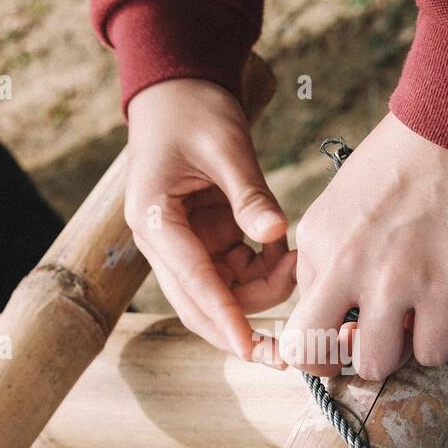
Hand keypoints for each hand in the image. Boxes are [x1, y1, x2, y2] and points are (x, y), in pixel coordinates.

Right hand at [124, 78, 292, 362]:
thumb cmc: (194, 110)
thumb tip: (275, 233)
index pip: (191, 280)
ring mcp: (185, 246)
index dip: (222, 316)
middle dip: (239, 334)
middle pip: (199, 307)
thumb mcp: (227, 146)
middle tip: (283, 356)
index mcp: (154, 220)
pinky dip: (265, 270)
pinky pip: (237, 275)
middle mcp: (163, 242)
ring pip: (224, 296)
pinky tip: (283, 248)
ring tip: (294, 258)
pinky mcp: (206, 243)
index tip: (249, 346)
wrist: (181, 90)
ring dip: (263, 291)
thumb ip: (249, 194)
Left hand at [285, 112, 447, 379]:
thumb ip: (332, 252)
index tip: (346, 325)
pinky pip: (432, 353)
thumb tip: (340, 308)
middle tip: (364, 348)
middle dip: (337, 365)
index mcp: (316, 241)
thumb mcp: (342, 200)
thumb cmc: (405, 158)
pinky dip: (437, 347)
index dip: (323, 332)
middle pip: (313, 356)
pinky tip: (442, 320)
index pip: (300, 317)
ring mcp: (393, 279)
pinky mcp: (444, 286)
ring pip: (374, 365)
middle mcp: (345, 265)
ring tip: (411, 329)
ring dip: (394, 357)